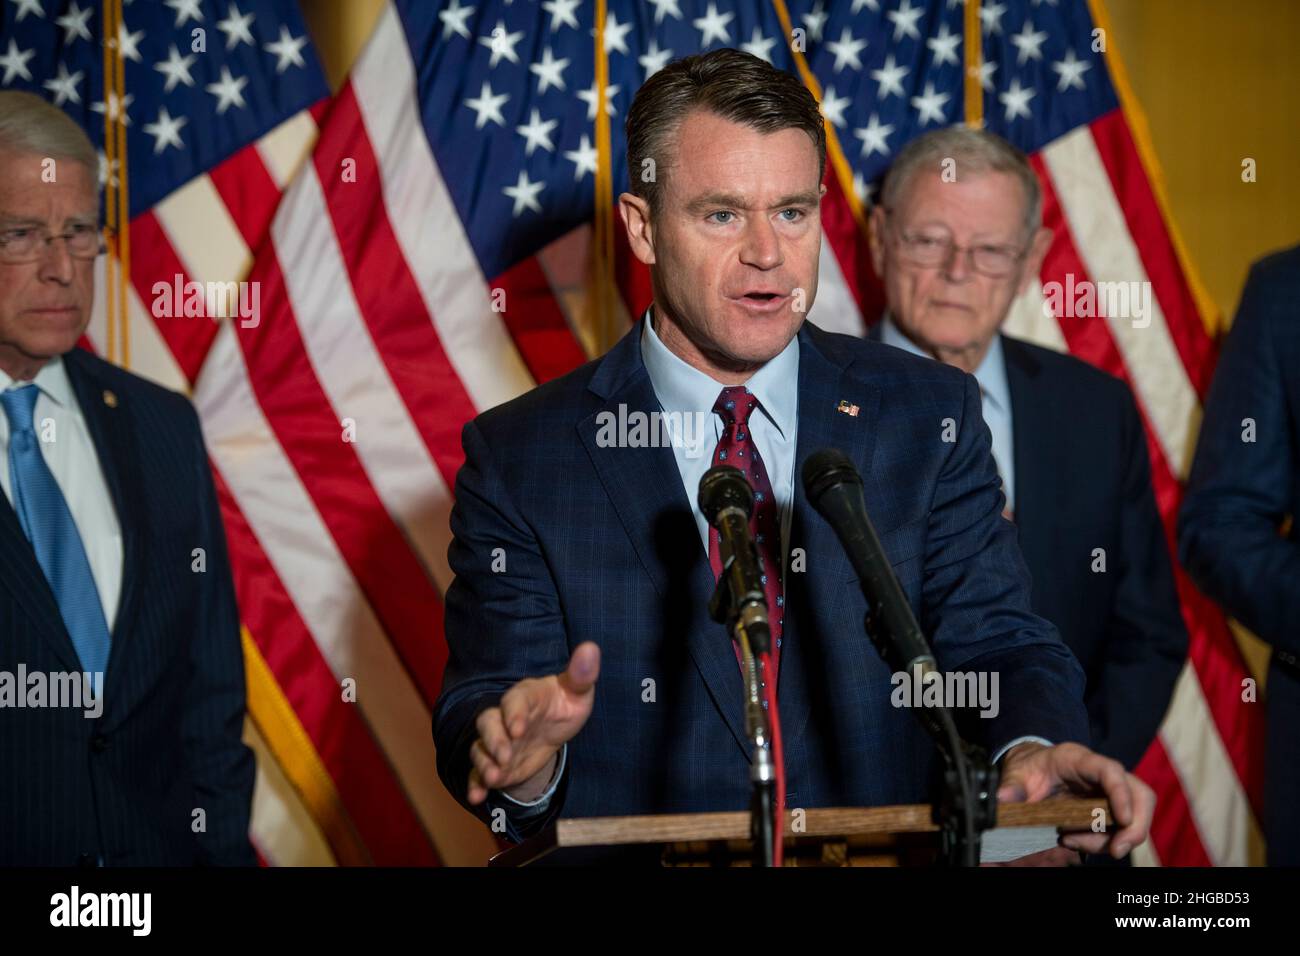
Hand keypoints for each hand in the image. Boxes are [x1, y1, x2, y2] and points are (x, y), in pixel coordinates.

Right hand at [466, 642, 599, 805]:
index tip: (518, 729)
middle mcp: (505, 718)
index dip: (514, 714)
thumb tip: (591, 648)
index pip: (514, 701)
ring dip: (483, 763)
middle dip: (493, 740)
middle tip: (503, 757)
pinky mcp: (496, 762)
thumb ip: (581, 674)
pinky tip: (477, 797)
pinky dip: (476, 784)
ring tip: (493, 778)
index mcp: (525, 697)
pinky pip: (478, 772)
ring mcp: (498, 741)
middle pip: (488, 723)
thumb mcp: (577, 692)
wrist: (554, 727)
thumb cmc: (564, 704)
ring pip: (480, 748)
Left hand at [997, 741, 1154, 859]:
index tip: (1123, 820)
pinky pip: (1118, 828)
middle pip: (1140, 795)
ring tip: (1074, 843)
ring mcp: (1110, 793)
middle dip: (1136, 826)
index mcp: (1080, 759)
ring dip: (1112, 839)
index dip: (1122, 794)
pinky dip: (1101, 842)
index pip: (1111, 771)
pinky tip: (1073, 841)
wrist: (1034, 768)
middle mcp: (1103, 775)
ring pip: (1134, 816)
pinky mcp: (1109, 809)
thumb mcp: (1016, 772)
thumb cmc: (1030, 767)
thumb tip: (1003, 799)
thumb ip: (1012, 785)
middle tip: (1116, 850)